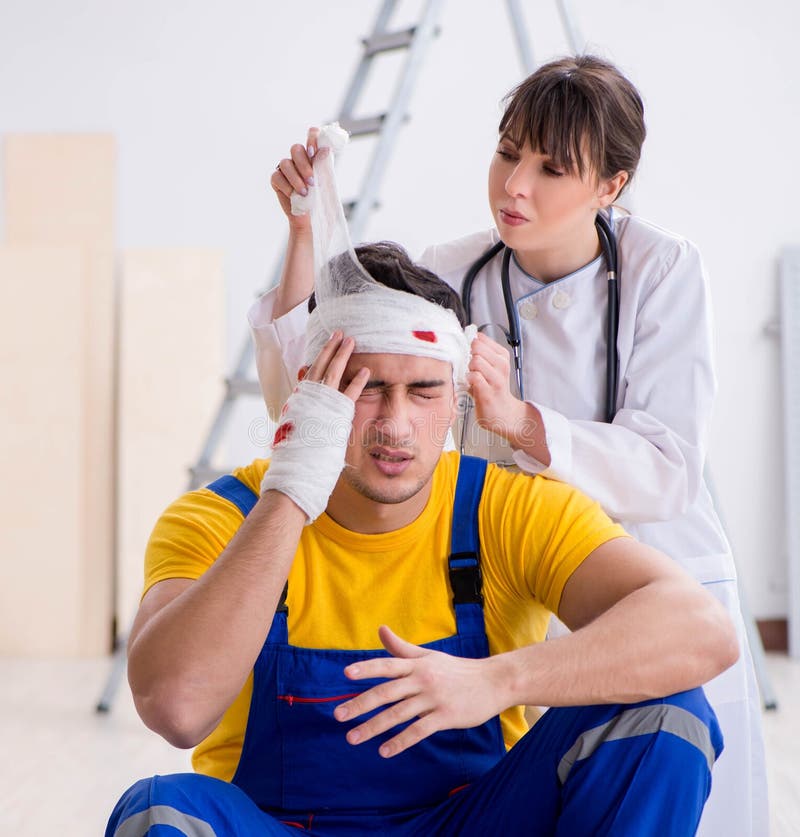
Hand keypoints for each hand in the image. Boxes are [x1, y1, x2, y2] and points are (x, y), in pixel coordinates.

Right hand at [261, 332, 368, 520]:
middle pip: (320, 368)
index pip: (308, 379)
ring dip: (342, 355)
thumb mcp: (292, 438)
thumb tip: (298, 426)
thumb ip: (299, 426)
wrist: (293, 473)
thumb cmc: (293, 463)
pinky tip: (367, 369)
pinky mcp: (332, 415)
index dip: (317, 363)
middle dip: (330, 349)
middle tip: (338, 334)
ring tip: (351, 340)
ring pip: (332, 373)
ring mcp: (318, 405)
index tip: (323, 352)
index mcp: (297, 405)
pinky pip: (348, 393)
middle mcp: (305, 401)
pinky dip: (357, 380)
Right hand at [271, 126, 328, 233]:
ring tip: (305, 193)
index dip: (312, 138)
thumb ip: (324, 165)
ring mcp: (285, 168)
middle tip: (312, 181)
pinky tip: (293, 195)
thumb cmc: (320, 200)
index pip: (312, 135)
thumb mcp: (325, 182)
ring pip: (286, 163)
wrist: (310, 219)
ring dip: (296, 178)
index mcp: (312, 155)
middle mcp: (298, 159)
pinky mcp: (276, 180)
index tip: (314, 152)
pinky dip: (286, 186)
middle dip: (304, 165)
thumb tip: (325, 149)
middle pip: (296, 149)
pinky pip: (277, 177)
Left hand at [333, 626, 505, 757]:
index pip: (387, 665)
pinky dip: (400, 742)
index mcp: (417, 664)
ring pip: (398, 714)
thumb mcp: (428, 656)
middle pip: (386, 692)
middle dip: (360, 704)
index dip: (367, 668)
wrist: (493, 682)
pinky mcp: (446, 717)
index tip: (346, 675)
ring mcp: (434, 699)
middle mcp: (423, 679)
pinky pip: (418, 731)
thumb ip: (401, 647)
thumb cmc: (457, 669)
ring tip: (353, 738)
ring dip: (373, 728)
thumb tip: (380, 629)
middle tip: (338, 715)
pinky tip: (384, 751)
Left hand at [467, 332, 527, 439]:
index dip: (469, 345)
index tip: (469, 353)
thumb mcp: (490, 366)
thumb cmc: (493, 388)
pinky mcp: (488, 392)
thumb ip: (480, 353)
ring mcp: (496, 379)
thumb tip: (467, 339)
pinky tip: (471, 384)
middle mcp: (501, 365)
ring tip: (472, 377)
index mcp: (502, 356)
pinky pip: (474, 377)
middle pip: (476, 348)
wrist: (503, 413)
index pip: (480, 338)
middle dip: (469, 356)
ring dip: (468, 369)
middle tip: (470, 367)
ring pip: (475, 361)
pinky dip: (469, 379)